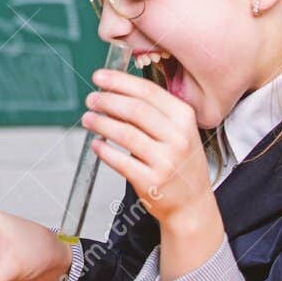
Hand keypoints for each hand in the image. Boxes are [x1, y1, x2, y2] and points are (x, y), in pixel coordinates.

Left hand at [82, 68, 217, 230]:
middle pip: (135, 110)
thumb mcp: (180, 132)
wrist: (193, 204)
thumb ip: (155, 113)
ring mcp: (166, 161)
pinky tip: (96, 144)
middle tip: (91, 99)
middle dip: (107, 101)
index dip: (120, 82)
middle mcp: (178, 137)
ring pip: (125, 134)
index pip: (148, 92)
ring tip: (89, 119)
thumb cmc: (181, 164)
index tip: (100, 77)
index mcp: (185, 118)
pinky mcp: (152, 182)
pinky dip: (104, 150)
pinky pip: (120, 161)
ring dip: (101, 123)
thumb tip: (115, 92)